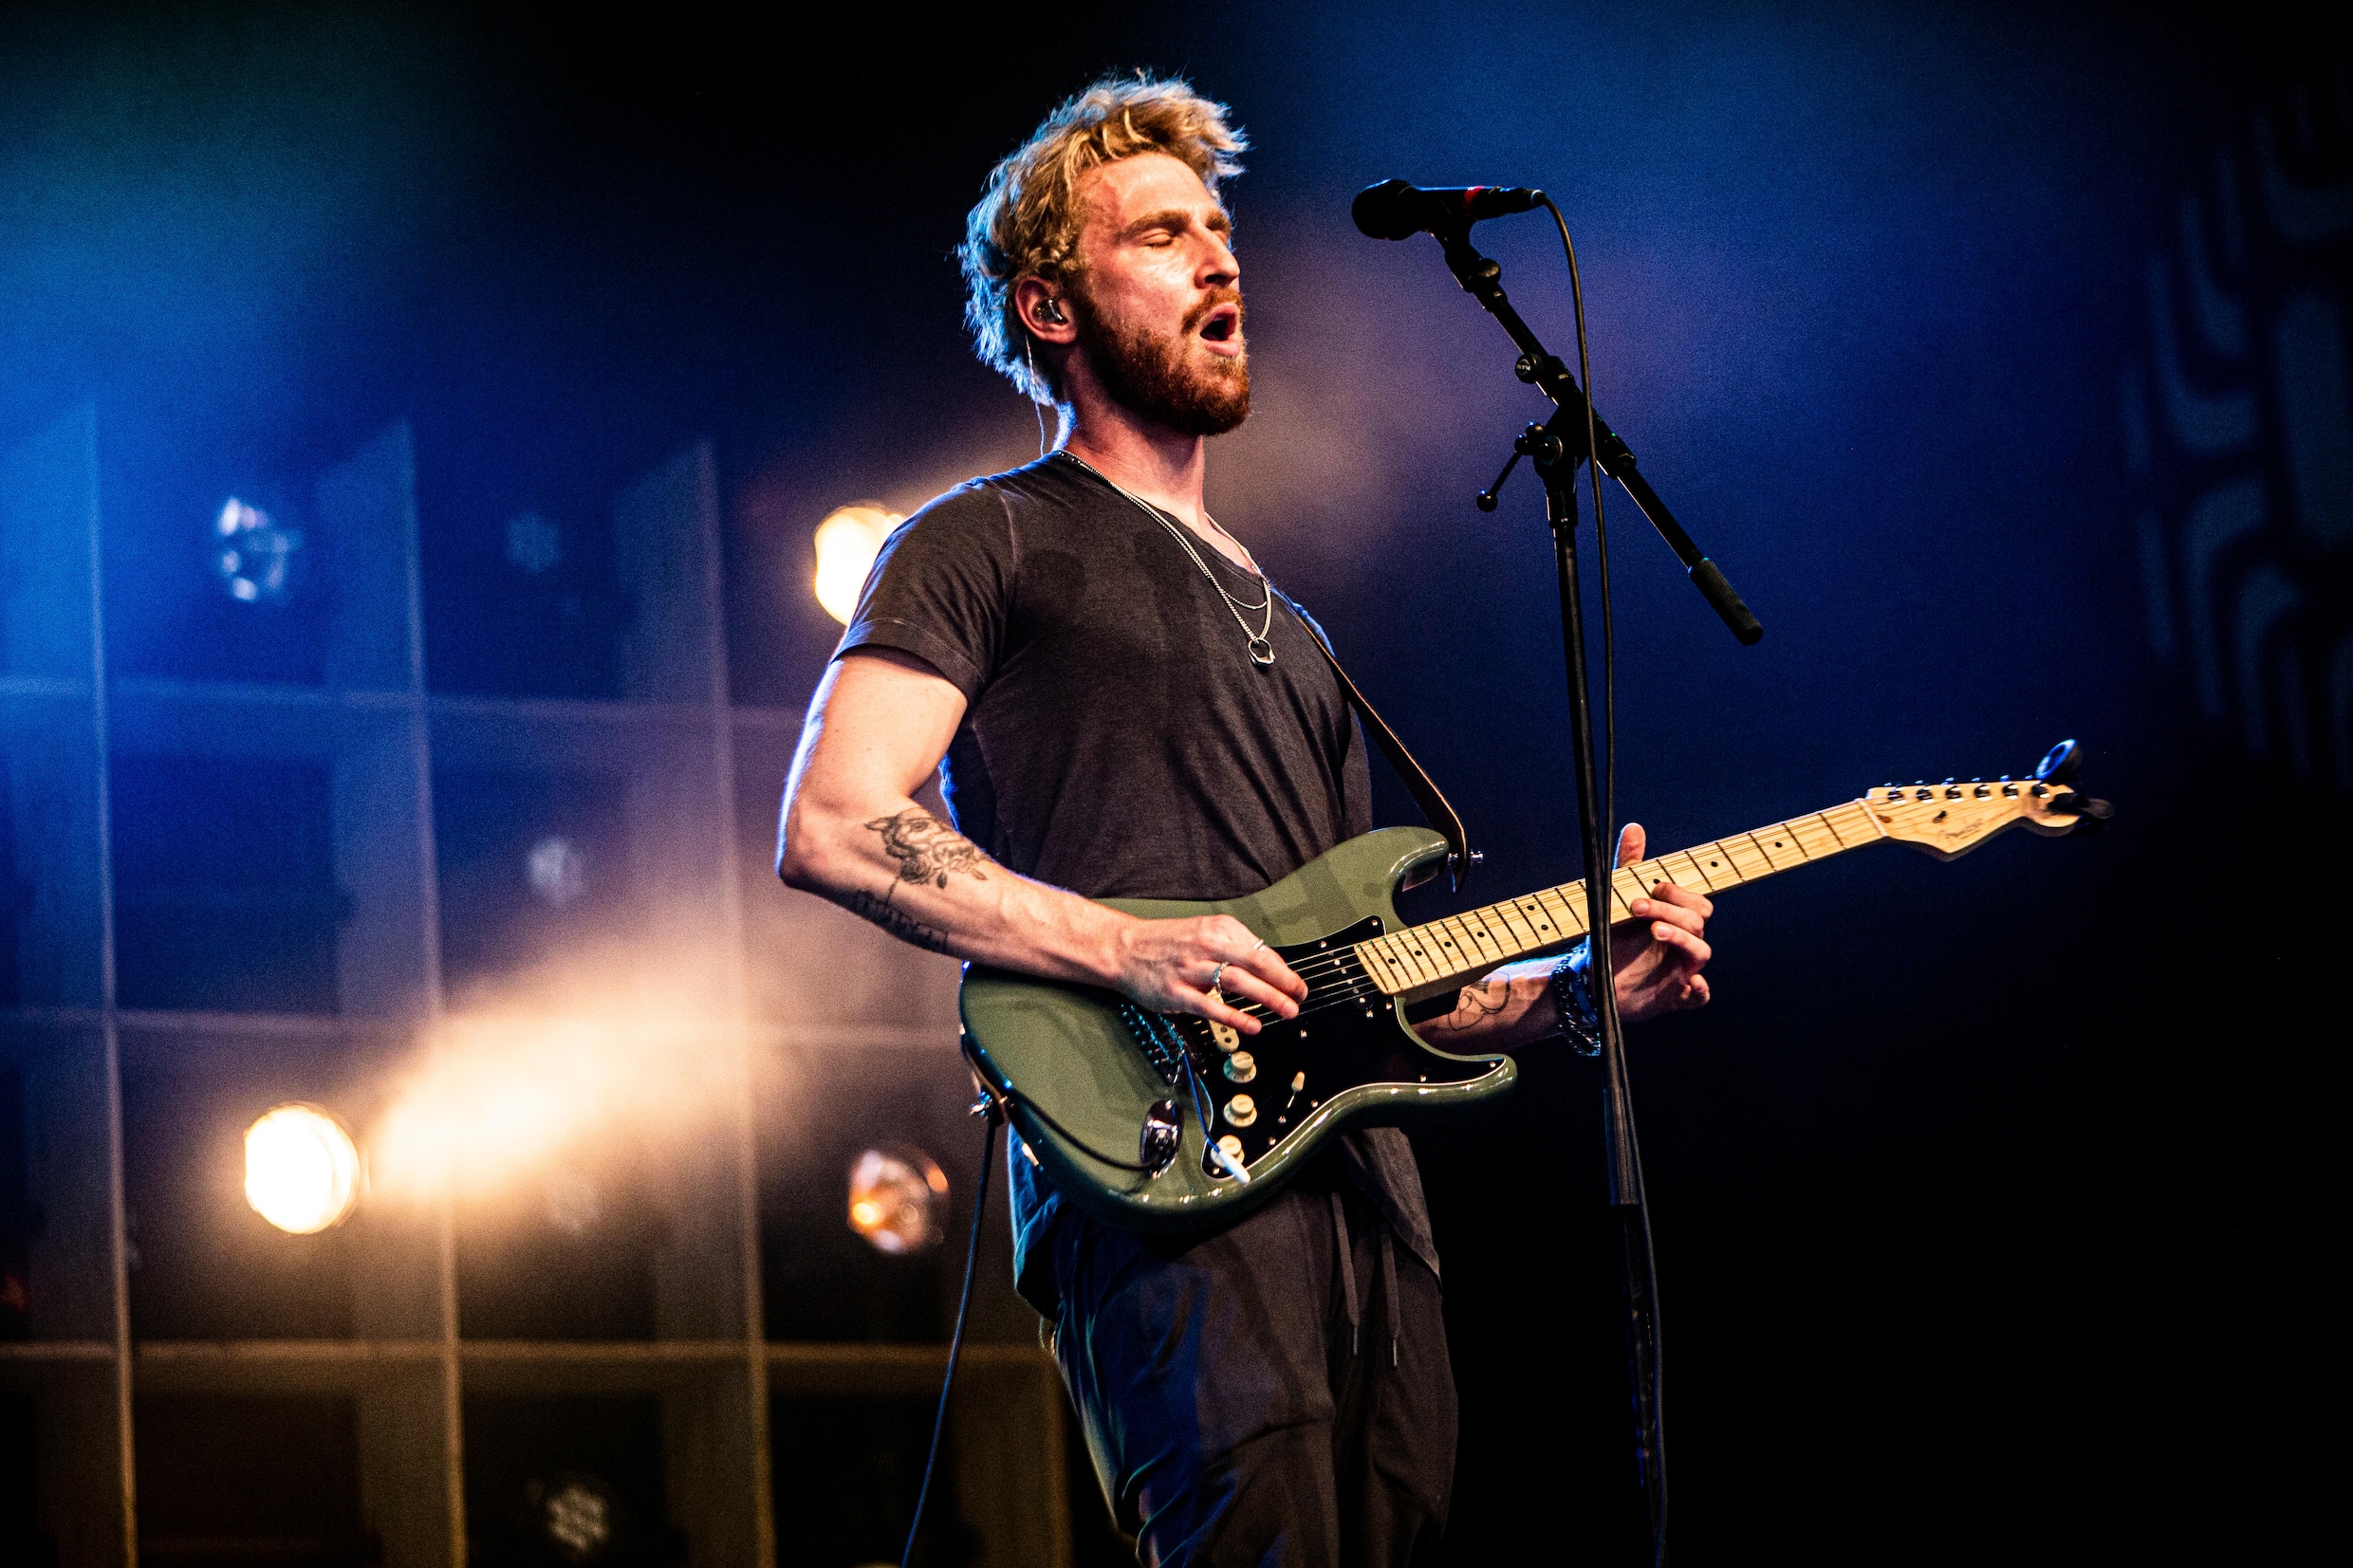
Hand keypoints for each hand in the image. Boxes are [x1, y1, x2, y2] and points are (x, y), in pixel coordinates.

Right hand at [1110, 913, 1304, 1034]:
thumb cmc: (1167, 943)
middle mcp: (1206, 945)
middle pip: (1255, 964)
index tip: (1297, 985)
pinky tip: (1252, 1025)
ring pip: (1238, 983)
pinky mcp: (1176, 992)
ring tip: (1286, 1011)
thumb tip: (1269, 967)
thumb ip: (1234, 947)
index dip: (1283, 970)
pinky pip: (1211, 1006)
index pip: (1260, 950)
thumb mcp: (1203, 932)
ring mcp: (1190, 969)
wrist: (1124, 949)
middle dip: (1283, 983)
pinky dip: (1235, 1017)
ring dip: (1267, 998)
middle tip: (1300, 998)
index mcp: (1217, 928)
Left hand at [1609, 823, 1712, 1022]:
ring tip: (1654, 931)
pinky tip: (1691, 983)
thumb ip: (1629, 866)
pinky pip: (1699, 996)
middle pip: (1699, 921)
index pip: (1696, 902)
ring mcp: (1682, 970)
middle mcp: (1684, 943)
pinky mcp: (1675, 997)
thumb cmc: (1612, 937)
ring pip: (1702, 952)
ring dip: (1681, 938)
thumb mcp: (1616, 900)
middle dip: (1672, 911)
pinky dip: (1699, 990)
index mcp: (1676, 920)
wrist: (1592, 978)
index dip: (1676, 893)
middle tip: (1637, 908)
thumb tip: (1635, 827)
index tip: (1650, 888)